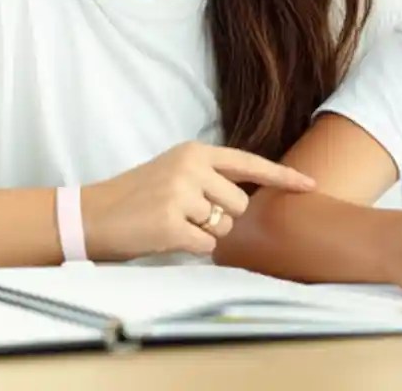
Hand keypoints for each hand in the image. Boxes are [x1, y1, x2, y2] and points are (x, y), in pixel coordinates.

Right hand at [81, 142, 314, 260]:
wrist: (91, 214)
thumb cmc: (135, 197)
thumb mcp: (173, 171)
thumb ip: (208, 177)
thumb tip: (246, 198)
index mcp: (194, 152)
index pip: (249, 163)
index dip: (282, 176)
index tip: (310, 184)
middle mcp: (191, 168)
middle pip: (240, 204)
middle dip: (221, 218)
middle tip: (186, 215)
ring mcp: (181, 195)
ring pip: (224, 227)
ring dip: (205, 233)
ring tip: (172, 223)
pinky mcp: (171, 223)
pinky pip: (206, 246)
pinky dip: (190, 248)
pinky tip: (165, 236)